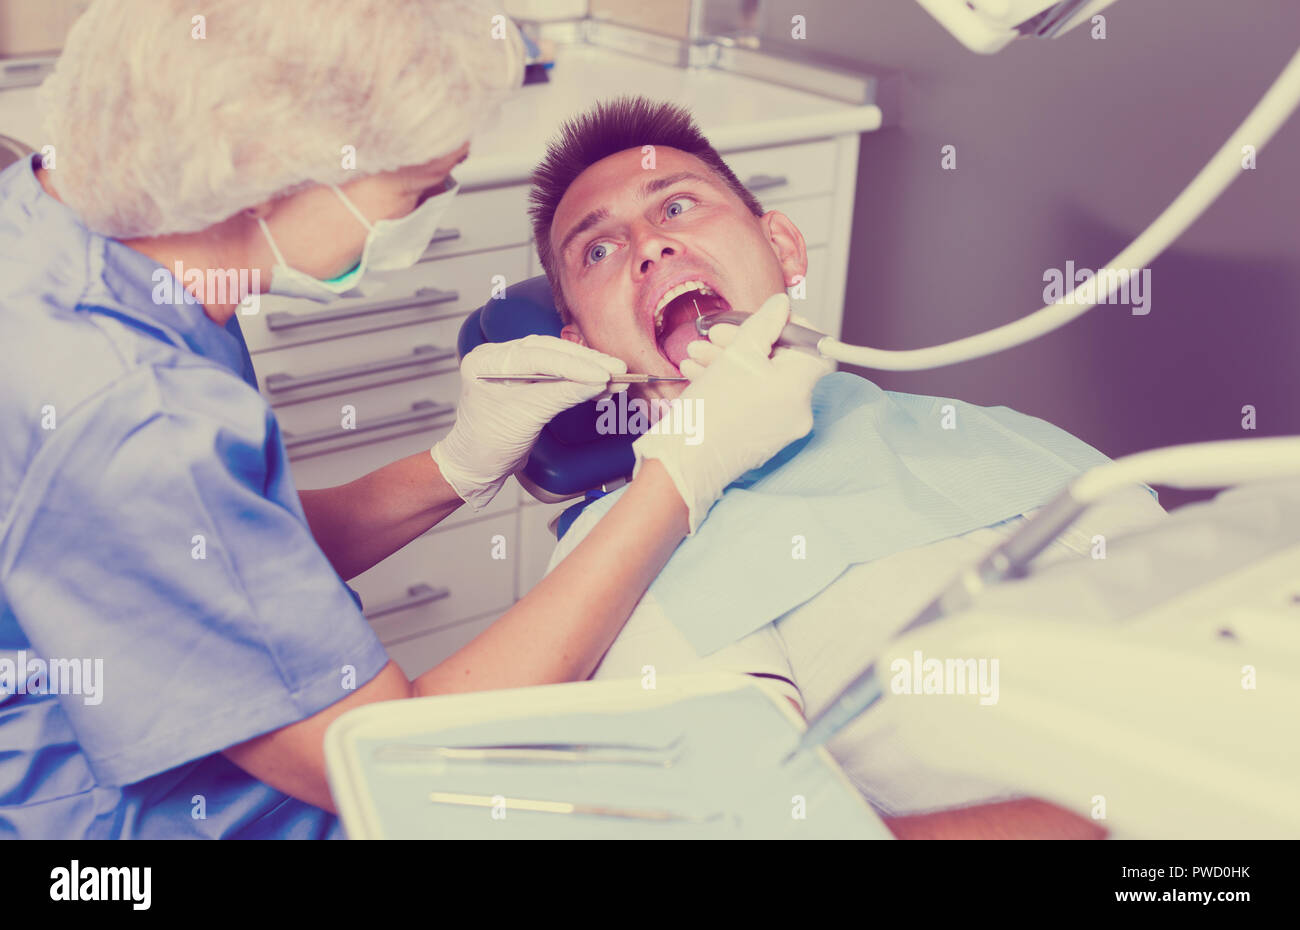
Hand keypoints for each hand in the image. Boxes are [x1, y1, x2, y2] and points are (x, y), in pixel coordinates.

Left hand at [432, 335, 627, 508]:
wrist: (477, 467)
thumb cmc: (488, 445)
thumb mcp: (526, 418)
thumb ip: (561, 395)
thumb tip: (597, 382)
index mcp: (487, 361)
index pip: (538, 355)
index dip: (574, 364)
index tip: (602, 374)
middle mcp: (498, 358)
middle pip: (550, 351)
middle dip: (586, 362)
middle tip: (618, 369)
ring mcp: (513, 368)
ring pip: (557, 360)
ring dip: (588, 369)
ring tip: (617, 377)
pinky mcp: (527, 381)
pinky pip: (557, 374)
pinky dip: (580, 380)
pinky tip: (601, 385)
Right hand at [632, 293, 832, 533]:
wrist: (686, 462)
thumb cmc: (712, 410)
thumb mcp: (738, 353)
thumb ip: (765, 323)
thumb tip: (782, 305)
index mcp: (801, 387)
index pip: (813, 346)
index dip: (790, 327)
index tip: (765, 320)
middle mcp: (799, 410)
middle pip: (781, 363)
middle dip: (746, 343)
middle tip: (715, 335)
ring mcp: (782, 427)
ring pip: (762, 381)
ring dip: (731, 362)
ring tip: (696, 355)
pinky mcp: (763, 438)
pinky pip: (755, 401)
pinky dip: (733, 385)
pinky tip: (700, 374)